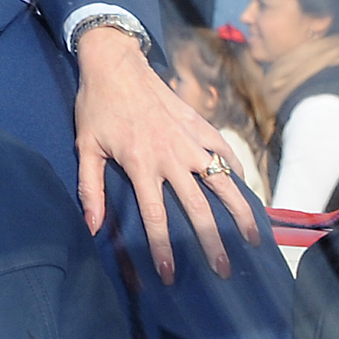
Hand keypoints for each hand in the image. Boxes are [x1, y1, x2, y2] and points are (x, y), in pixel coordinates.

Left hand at [72, 25, 261, 282]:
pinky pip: (224, 150)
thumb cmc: (96, 107)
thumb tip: (92, 227)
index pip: (156, 216)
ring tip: (252, 237)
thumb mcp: (85, 146)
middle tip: (224, 269)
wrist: (114, 63)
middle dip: (212, 242)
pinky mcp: (198, 123)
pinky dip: (236, 169)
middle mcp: (170, 155)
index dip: (164, 248)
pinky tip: (244, 188)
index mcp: (140, 164)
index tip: (171, 274)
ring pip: (222, 180)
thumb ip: (90, 188)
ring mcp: (188, 139)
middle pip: (198, 207)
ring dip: (239, 211)